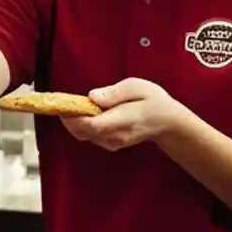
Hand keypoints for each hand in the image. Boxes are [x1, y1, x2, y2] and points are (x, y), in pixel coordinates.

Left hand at [61, 78, 191, 151]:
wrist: (169, 124)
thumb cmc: (153, 101)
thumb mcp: (136, 87)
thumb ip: (113, 93)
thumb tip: (92, 96)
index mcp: (119, 121)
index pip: (89, 124)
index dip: (71, 116)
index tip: (62, 104)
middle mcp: (113, 136)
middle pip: (81, 131)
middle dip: (68, 118)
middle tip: (65, 102)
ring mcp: (112, 143)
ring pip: (83, 135)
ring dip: (75, 121)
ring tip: (75, 105)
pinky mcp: (111, 144)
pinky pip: (90, 136)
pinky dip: (82, 125)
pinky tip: (86, 112)